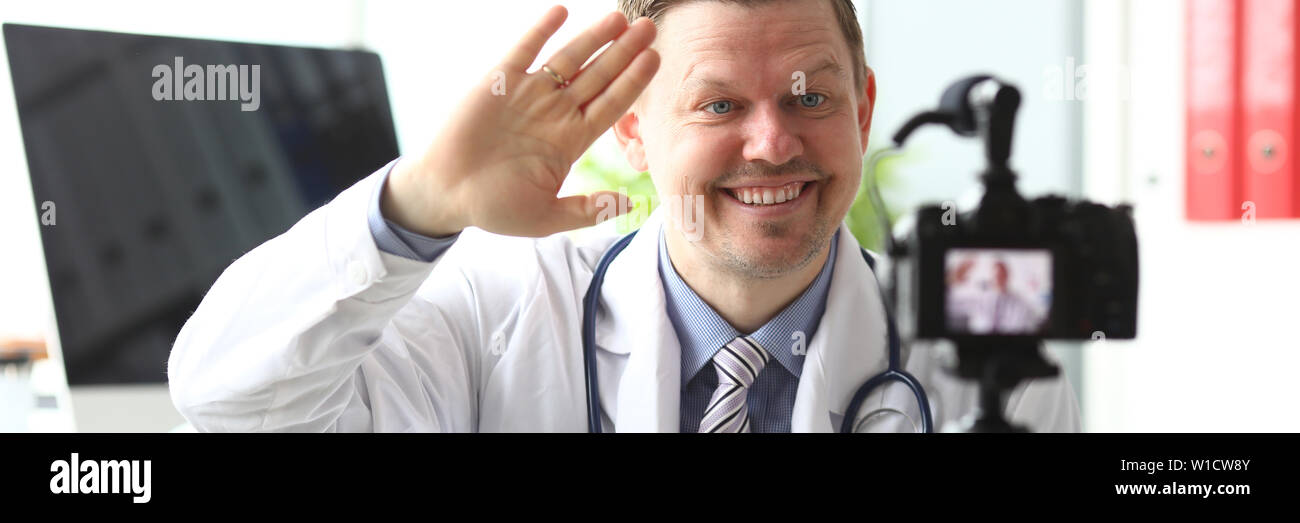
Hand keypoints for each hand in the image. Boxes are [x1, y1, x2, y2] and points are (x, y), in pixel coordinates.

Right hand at [382, 6, 658, 237]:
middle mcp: (554, 113)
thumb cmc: (494, 207)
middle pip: (597, 76)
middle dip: (624, 53)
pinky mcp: (498, 82)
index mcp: (570, 141)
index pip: (611, 105)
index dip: (633, 82)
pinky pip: (525, 50)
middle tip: (649, 29)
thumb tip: (629, 205)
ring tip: (618, 18)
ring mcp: (528, 94)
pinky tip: (561, 12)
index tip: (655, 60)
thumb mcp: (545, 217)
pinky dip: (541, 31)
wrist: (445, 193)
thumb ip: (585, 211)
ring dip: (593, 38)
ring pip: (568, 59)